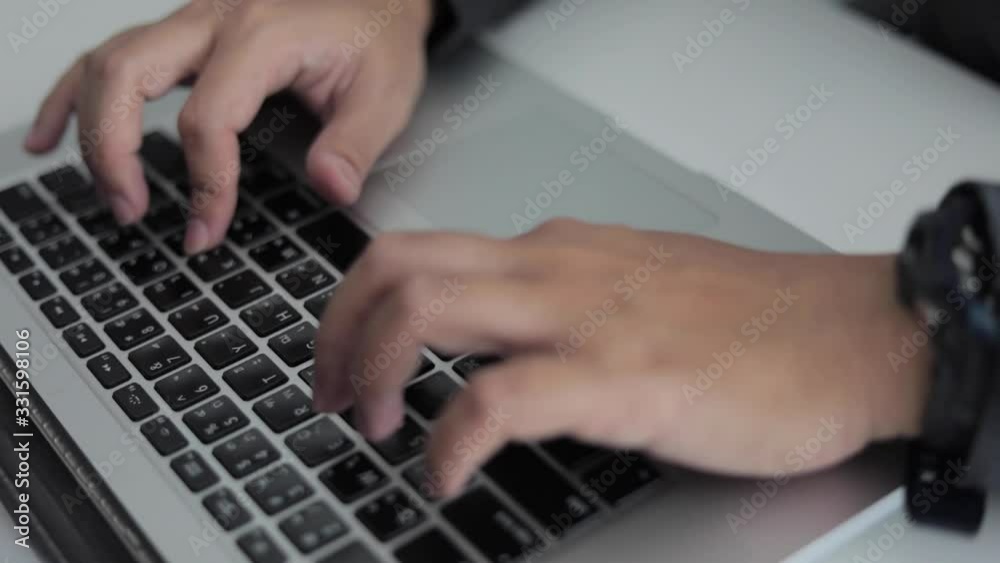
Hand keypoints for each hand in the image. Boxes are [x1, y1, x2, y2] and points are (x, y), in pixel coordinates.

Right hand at [25, 0, 432, 252]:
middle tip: (132, 211)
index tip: (208, 231)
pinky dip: (74, 95)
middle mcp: (217, 17)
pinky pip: (112, 55)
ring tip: (104, 191)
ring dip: (86, 127)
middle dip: (113, 150)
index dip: (205, 183)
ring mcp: (195, 19)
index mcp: (264, 34)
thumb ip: (356, 142)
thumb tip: (330, 186)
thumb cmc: (379, 35)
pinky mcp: (186, 31)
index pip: (209, 116)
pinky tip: (53, 132)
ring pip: (108, 61)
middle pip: (127, 74)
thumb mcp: (387, 91)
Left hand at [313, 219, 931, 495]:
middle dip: (337, 330)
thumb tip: (505, 338)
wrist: (849, 331)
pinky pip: (498, 400)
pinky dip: (451, 440)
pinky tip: (446, 474)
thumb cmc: (755, 317)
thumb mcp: (636, 285)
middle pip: (398, 264)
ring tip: (372, 428)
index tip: (345, 353)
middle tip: (329, 391)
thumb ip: (564, 300)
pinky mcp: (621, 378)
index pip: (422, 248)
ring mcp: (584, 319)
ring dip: (372, 371)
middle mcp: (556, 269)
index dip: (360, 304)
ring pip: (428, 309)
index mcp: (558, 251)